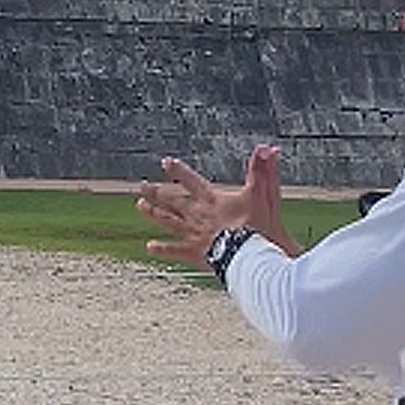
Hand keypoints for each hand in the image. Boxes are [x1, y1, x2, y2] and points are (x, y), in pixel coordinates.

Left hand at [137, 145, 300, 267]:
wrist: (249, 256)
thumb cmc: (258, 226)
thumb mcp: (263, 194)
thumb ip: (263, 170)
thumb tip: (266, 148)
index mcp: (211, 200)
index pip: (190, 180)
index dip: (178, 171)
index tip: (165, 163)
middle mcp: (197, 215)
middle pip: (171, 200)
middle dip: (156, 192)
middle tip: (142, 186)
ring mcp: (192, 234)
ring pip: (167, 221)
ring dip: (153, 213)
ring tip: (139, 206)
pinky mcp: (193, 253)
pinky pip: (173, 251)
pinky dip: (161, 249)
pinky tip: (150, 247)